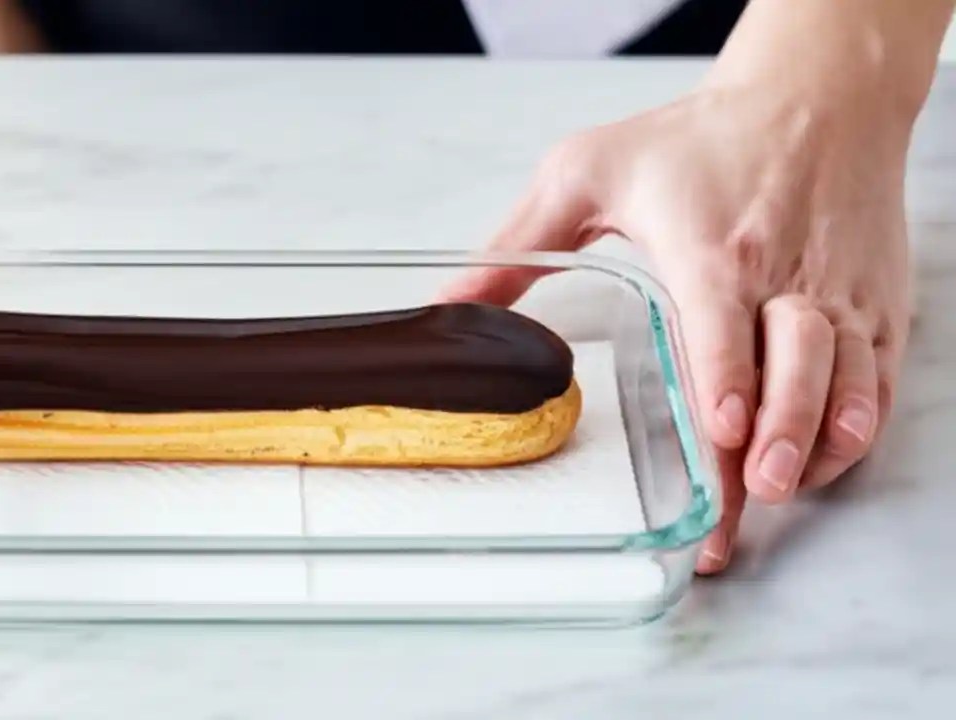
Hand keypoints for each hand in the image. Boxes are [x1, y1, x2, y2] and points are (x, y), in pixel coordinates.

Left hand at [440, 83, 912, 572]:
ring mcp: (836, 294)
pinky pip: (877, 376)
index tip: (721, 429)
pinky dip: (858, 420)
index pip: (724, 325)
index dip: (728, 381)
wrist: (815, 96)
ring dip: (817, 440)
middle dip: (775, 439)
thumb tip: (450, 304)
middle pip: (792, 370)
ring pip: (845, 380)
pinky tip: (824, 454)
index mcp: (713, 250)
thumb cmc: (698, 139)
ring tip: (784, 487)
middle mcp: (783, 278)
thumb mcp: (587, 172)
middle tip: (749, 495)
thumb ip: (518, 244)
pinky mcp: (873, 305)